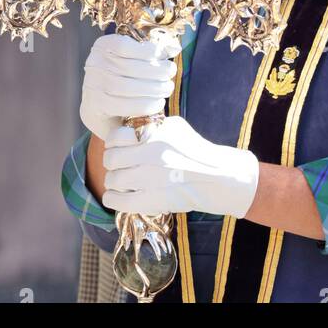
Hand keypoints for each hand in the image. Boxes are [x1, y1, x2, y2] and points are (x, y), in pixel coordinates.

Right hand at [79, 30, 180, 142]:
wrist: (101, 110)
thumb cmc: (123, 79)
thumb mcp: (134, 60)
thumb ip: (152, 52)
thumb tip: (175, 48)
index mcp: (102, 46)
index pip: (123, 45)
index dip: (148, 51)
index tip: (165, 58)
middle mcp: (93, 64)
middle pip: (128, 67)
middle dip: (156, 71)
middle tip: (171, 75)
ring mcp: (91, 86)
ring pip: (125, 86)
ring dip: (152, 89)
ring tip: (166, 89)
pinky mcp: (95, 107)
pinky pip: (122, 105)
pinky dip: (144, 105)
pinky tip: (157, 103)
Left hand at [101, 115, 260, 218]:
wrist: (216, 177)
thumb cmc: (195, 150)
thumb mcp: (175, 127)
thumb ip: (151, 125)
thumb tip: (128, 127)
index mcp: (154, 134)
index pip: (116, 137)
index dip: (113, 143)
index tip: (116, 147)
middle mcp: (150, 154)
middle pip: (111, 158)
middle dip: (111, 162)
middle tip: (117, 165)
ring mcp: (150, 178)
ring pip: (113, 180)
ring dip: (113, 181)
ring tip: (120, 182)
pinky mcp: (152, 200)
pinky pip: (119, 201)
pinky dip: (112, 198)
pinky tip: (115, 196)